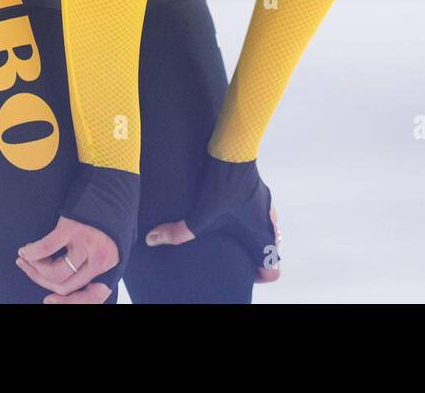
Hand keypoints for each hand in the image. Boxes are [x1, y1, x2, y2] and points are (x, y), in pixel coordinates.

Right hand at [16, 216, 119, 302]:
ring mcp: (86, 244)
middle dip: (42, 280)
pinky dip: (31, 253)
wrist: (116, 186)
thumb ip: (98, 265)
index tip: (48, 299)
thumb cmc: (112, 218)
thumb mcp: (114, 246)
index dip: (68, 303)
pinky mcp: (73, 229)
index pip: (92, 297)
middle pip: (64, 286)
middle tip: (29, 269)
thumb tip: (73, 286)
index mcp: (111, 266)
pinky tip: (26, 250)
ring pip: (54, 273)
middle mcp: (100, 259)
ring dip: (34, 269)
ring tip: (26, 259)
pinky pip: (45, 250)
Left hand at [145, 154, 281, 282]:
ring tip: (230, 235)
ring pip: (266, 233)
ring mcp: (267, 207)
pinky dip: (250, 222)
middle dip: (252, 258)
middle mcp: (268, 223)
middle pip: (268, 252)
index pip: (272, 268)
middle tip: (232, 255)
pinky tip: (231, 214)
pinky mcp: (261, 194)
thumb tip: (152, 239)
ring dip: (251, 238)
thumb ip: (179, 231)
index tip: (241, 270)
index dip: (257, 274)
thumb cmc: (225, 184)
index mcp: (259, 234)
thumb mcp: (201, 212)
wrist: (235, 150)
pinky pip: (262, 217)